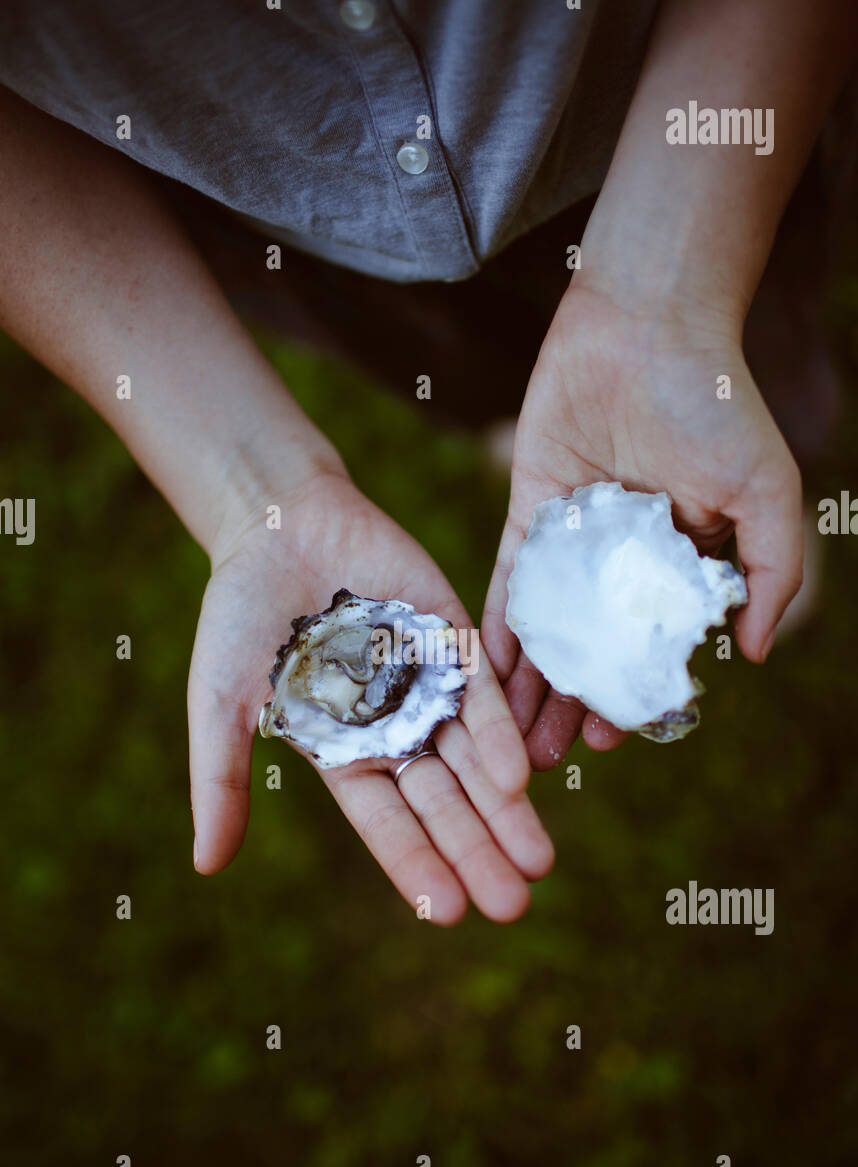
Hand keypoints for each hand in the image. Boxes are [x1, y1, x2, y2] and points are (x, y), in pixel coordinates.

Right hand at [188, 472, 553, 922]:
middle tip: (516, 907)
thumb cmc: (238, 616)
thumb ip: (223, 779)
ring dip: (506, 811)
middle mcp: (395, 728)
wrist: (276, 524)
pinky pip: (481, 695)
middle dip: (478, 853)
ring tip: (539, 862)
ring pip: (474, 761)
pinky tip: (520, 780)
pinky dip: (498, 736)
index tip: (450, 914)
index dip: (417, 866)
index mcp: (343, 753)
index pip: (387, 823)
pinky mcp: (453, 641)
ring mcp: (429, 686)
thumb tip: (208, 866)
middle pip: (444, 803)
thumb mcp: (221, 703)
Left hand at [483, 282, 802, 767]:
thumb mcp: (767, 491)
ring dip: (528, 684)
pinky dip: (498, 629)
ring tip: (505, 735)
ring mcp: (575, 541)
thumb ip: (769, 572)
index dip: (632, 695)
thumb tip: (755, 656)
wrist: (645, 325)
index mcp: (683, 563)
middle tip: (544, 757)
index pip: (652, 648)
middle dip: (569, 704)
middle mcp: (626, 561)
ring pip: (549, 629)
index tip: (611, 738)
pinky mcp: (530, 514)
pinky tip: (481, 676)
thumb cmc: (716, 403)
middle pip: (593, 649)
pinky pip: (510, 583)